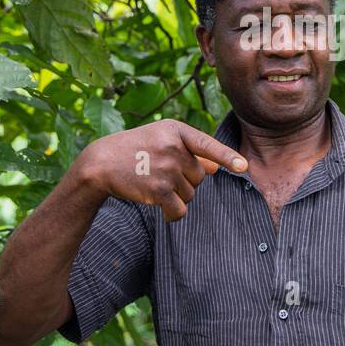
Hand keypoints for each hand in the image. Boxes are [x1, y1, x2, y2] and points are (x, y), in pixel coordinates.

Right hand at [73, 119, 247, 221]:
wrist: (101, 162)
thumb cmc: (136, 149)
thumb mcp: (162, 140)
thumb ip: (190, 151)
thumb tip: (217, 168)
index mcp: (176, 131)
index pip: (208, 145)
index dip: (227, 157)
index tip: (243, 168)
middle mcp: (173, 148)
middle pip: (201, 176)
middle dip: (186, 180)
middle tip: (161, 172)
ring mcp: (166, 169)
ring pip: (191, 194)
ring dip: (178, 195)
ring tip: (154, 183)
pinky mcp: (158, 191)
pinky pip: (179, 210)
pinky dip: (173, 214)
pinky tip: (161, 208)